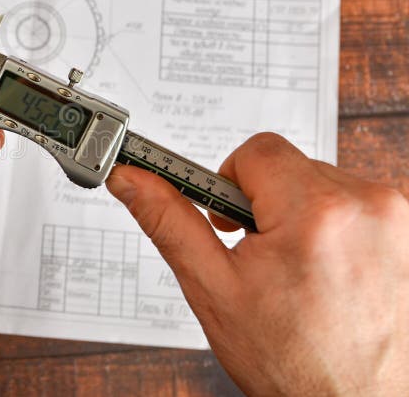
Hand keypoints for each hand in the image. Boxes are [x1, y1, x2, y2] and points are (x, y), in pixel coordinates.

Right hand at [106, 132, 408, 394]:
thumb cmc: (297, 365)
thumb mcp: (215, 291)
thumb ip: (169, 222)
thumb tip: (133, 181)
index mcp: (316, 212)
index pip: (257, 150)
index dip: (229, 181)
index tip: (223, 215)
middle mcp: (369, 205)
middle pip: (292, 168)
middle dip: (266, 205)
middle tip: (258, 257)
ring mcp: (398, 221)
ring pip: (324, 187)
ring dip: (302, 218)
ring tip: (299, 273)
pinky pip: (358, 208)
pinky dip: (336, 231)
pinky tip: (329, 274)